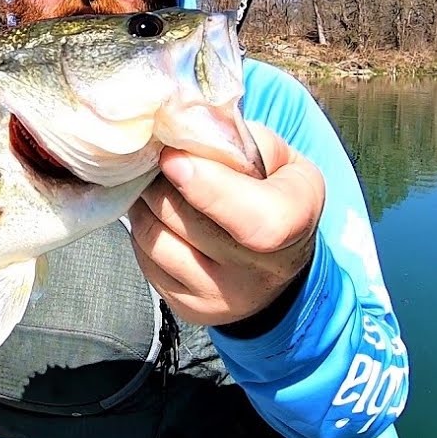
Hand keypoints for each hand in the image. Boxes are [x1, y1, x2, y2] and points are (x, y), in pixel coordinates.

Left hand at [127, 121, 324, 326]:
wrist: (278, 262)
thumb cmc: (276, 193)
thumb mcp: (279, 159)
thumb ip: (237, 141)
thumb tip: (179, 129)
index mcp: (293, 224)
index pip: (254, 220)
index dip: (207, 187)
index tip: (172, 157)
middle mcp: (260, 272)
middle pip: (188, 222)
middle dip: (161, 182)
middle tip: (157, 157)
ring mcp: (222, 297)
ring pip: (156, 240)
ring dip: (145, 203)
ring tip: (155, 183)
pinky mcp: (190, 308)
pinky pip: (145, 261)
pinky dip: (143, 229)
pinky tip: (157, 213)